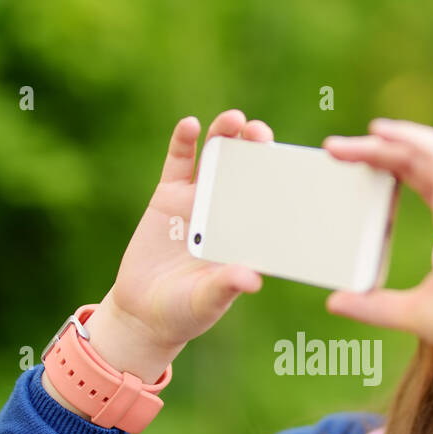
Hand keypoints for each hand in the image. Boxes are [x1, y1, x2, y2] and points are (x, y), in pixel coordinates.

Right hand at [42, 111, 270, 417]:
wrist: (143, 313)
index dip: (280, 179)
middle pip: (247, 170)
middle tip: (261, 134)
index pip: (270, 200)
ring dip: (225, 135)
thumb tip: (252, 280)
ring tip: (234, 120)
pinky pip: (178, 163)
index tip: (289, 163)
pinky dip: (184, 142)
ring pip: (216, 158)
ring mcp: (199, 199)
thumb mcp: (207, 302)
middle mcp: (227, 210)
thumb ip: (226, 287)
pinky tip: (190, 125)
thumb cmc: (185, 312)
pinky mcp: (169, 196)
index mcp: (247, 234)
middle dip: (256, 149)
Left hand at [321, 118, 432, 411]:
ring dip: (384, 140)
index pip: (418, 176)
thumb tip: (334, 301)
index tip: (347, 163)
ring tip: (344, 144)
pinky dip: (408, 138)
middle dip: (375, 148)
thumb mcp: (408, 311)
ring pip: (425, 149)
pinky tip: (378, 133)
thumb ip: (372, 305)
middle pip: (417, 158)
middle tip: (332, 149)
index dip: (386, 164)